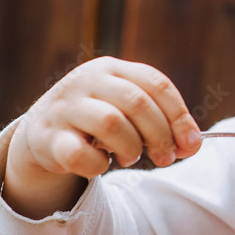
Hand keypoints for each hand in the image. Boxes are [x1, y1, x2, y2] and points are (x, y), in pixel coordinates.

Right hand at [3, 56, 200, 217]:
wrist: (42, 133)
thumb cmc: (98, 121)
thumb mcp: (129, 113)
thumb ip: (162, 124)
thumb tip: (193, 144)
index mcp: (112, 68)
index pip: (157, 84)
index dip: (179, 115)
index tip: (191, 143)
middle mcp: (86, 80)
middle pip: (138, 103)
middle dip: (160, 135)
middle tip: (166, 158)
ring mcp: (64, 107)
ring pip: (111, 123)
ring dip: (131, 148)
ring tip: (131, 157)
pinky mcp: (46, 137)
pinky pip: (78, 154)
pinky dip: (97, 165)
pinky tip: (101, 165)